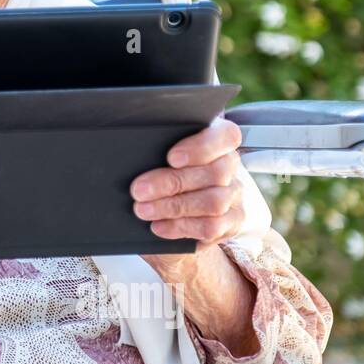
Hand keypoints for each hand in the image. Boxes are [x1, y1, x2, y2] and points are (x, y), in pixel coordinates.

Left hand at [131, 117, 245, 288]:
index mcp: (217, 141)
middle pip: (214, 173)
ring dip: (173, 207)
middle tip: (138, 190)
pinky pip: (211, 227)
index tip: (172, 158)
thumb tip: (129, 156)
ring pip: (213, 202)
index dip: (201, 147)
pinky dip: (181, 227)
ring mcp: (233, 196)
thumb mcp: (158, 157)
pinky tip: (158, 226)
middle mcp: (230, 167)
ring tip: (142, 210)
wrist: (177, 215)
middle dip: (171, 182)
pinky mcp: (231, 222)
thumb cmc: (163, 175)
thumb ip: (155, 152)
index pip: (225, 136)